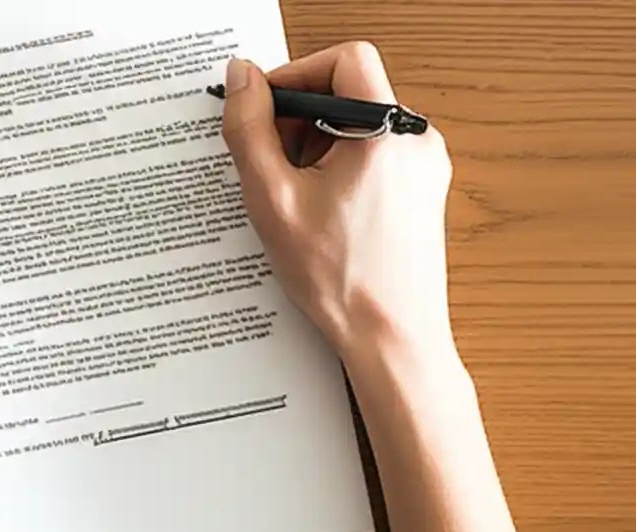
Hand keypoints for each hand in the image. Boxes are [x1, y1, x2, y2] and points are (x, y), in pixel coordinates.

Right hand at [221, 44, 454, 363]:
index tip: (264, 110)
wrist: (392, 337)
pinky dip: (339, 168)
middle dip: (300, 119)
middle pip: (350, 91)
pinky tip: (318, 212)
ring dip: (316, 147)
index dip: (296, 74)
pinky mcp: (422, 189)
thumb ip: (249, 129)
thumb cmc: (340, 279)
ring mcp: (425, 165)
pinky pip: (374, 154)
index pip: (343, 59)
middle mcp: (417, 140)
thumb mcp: (273, 199)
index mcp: (387, 132)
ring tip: (295, 199)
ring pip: (359, 125)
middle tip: (272, 166)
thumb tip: (240, 78)